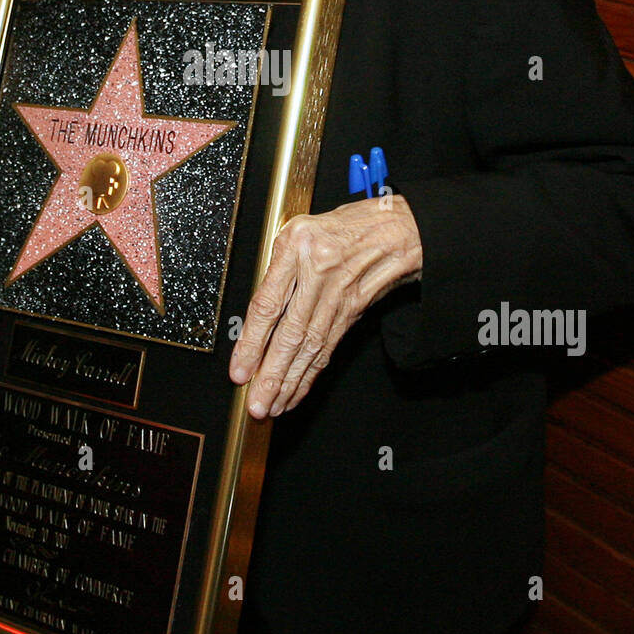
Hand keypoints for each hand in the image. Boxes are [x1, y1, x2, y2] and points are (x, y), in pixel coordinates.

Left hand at [229, 195, 421, 418]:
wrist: (394, 228)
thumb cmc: (338, 228)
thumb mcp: (298, 231)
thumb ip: (276, 269)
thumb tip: (253, 320)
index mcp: (297, 246)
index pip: (269, 303)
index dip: (252, 341)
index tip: (240, 368)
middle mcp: (319, 269)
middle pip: (291, 332)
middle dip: (272, 373)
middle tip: (257, 402)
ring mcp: (340, 292)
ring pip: (310, 345)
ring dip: (290, 381)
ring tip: (272, 405)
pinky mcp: (354, 310)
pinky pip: (328, 346)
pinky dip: (310, 373)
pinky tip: (297, 391)